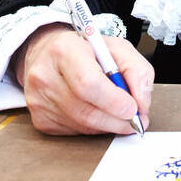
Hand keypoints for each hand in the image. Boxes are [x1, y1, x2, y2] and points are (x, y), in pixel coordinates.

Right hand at [14, 23, 152, 134]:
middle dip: (118, 120)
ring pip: (83, 126)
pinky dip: (93, 128)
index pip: (88, 83)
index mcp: (64, 50)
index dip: (115, 101)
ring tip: (120, 116)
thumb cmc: (85, 50)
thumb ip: (137, 70)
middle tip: (135, 119)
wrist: (48, 54)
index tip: (133, 107)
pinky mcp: (40, 119)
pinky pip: (75, 132)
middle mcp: (45, 75)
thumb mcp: (117, 47)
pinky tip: (97, 113)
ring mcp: (39, 100)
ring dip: (108, 125)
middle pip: (86, 111)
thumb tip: (141, 103)